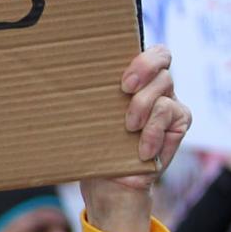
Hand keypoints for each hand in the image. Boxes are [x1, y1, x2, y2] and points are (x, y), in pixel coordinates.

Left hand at [80, 46, 189, 231]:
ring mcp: (169, 101)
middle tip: (124, 89)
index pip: (149, 50)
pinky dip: (154, 132)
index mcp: (132, 75)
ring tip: (128, 127)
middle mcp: (154, 84)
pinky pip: (171, 114)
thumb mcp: (86, 112)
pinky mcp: (179, 121)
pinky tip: (142, 150)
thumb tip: (51, 70)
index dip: (142, 57)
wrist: (109, 182)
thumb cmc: (91, 141)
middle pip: (161, 60)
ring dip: (142, 106)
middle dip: (143, 69)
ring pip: (164, 86)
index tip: (122, 80)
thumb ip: (85, 91)